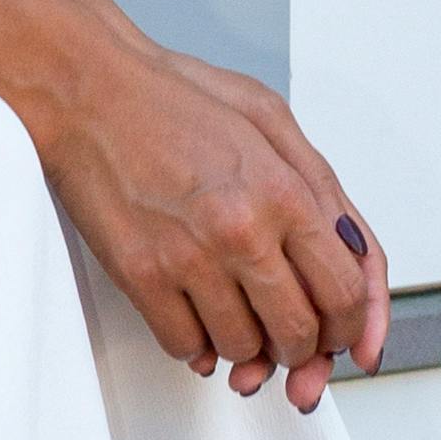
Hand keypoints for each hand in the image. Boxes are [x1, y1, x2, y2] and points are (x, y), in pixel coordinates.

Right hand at [23, 20, 387, 407]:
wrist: (88, 91)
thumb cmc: (173, 99)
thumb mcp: (271, 120)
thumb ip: (321, 188)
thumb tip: (352, 258)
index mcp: (284, 191)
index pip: (346, 293)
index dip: (351, 327)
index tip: (340, 333)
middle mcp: (242, 229)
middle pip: (298, 333)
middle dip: (300, 346)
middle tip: (287, 336)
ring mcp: (189, 257)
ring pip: (241, 348)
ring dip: (244, 346)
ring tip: (235, 315)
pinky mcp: (140, 275)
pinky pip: (183, 345)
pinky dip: (194, 344)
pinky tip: (194, 316)